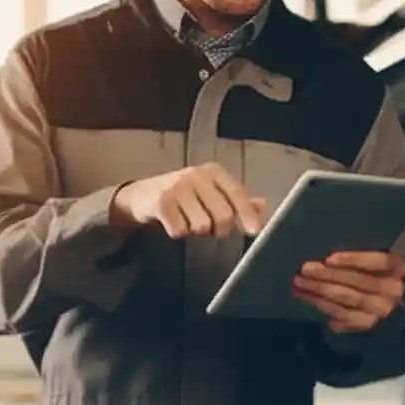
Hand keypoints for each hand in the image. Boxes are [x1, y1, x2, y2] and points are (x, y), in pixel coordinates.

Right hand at [111, 163, 266, 237]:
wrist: (142, 195)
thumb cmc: (183, 195)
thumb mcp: (210, 192)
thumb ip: (235, 199)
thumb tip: (262, 205)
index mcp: (213, 172)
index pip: (237, 193)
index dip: (247, 214)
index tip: (255, 231)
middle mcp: (197, 175)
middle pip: (222, 215)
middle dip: (218, 229)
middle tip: (208, 227)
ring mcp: (178, 187)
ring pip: (201, 226)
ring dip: (195, 231)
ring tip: (187, 220)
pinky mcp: (161, 202)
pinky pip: (180, 230)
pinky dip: (177, 232)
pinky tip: (172, 222)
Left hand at [292, 251, 404, 333]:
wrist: (395, 308)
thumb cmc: (377, 274)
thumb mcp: (375, 261)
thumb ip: (358, 258)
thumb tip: (326, 259)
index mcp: (395, 267)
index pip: (378, 261)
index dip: (354, 260)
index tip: (330, 259)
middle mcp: (392, 290)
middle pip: (357, 281)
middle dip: (328, 275)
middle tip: (305, 269)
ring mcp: (380, 310)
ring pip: (347, 298)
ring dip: (320, 290)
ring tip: (299, 283)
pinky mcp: (367, 325)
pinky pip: (342, 315)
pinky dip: (323, 306)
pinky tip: (307, 297)